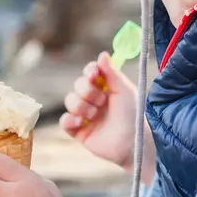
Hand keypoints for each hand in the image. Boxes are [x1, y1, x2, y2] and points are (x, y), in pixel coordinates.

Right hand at [59, 52, 138, 169]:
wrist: (132, 143)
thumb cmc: (133, 116)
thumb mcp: (124, 90)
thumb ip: (112, 73)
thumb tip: (102, 54)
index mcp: (106, 87)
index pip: (90, 72)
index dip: (89, 71)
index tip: (94, 74)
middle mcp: (94, 99)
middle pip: (78, 85)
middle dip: (87, 91)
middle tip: (102, 101)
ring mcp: (85, 115)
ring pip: (69, 101)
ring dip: (81, 106)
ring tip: (96, 115)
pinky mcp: (78, 131)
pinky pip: (64, 121)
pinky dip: (70, 120)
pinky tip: (82, 123)